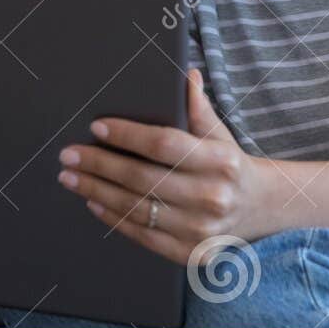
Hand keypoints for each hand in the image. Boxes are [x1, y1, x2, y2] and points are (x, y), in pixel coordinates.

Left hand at [57, 70, 273, 264]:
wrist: (260, 210)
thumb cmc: (230, 165)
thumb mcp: (220, 134)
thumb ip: (199, 107)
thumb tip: (186, 74)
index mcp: (220, 160)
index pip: (164, 144)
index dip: (127, 135)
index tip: (97, 127)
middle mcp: (211, 196)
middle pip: (142, 178)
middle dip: (99, 164)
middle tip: (68, 155)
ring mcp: (200, 229)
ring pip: (137, 208)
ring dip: (97, 191)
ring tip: (70, 177)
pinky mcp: (189, 252)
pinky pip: (142, 235)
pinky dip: (113, 218)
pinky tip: (93, 202)